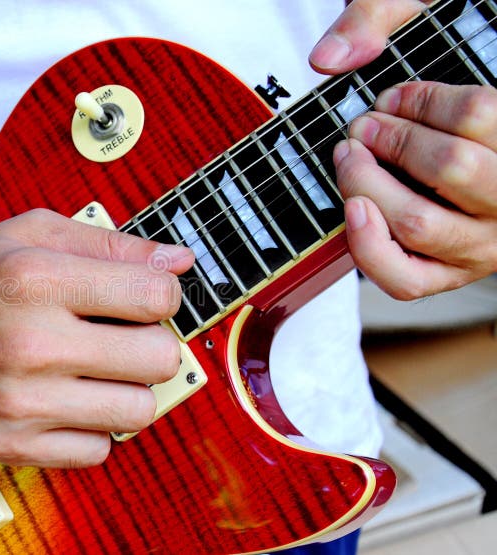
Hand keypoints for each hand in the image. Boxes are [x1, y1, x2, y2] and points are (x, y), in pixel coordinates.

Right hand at [0, 209, 193, 467]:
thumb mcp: (29, 234)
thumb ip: (109, 244)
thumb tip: (179, 262)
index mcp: (37, 279)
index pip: (156, 296)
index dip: (163, 293)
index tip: (145, 296)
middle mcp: (29, 344)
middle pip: (160, 359)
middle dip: (152, 342)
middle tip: (123, 335)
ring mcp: (19, 402)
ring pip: (139, 411)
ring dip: (128, 388)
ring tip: (96, 369)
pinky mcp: (10, 445)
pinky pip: (98, 450)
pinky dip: (93, 425)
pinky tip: (68, 399)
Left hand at [310, 0, 496, 298]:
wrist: (456, 142)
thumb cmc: (442, 95)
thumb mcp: (431, 18)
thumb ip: (382, 16)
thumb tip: (330, 58)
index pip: (479, 114)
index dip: (420, 101)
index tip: (389, 97)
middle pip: (450, 167)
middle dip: (389, 140)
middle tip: (362, 129)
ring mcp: (483, 242)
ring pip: (421, 223)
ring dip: (367, 186)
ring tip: (349, 159)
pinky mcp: (449, 274)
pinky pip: (407, 280)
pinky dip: (368, 250)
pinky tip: (352, 211)